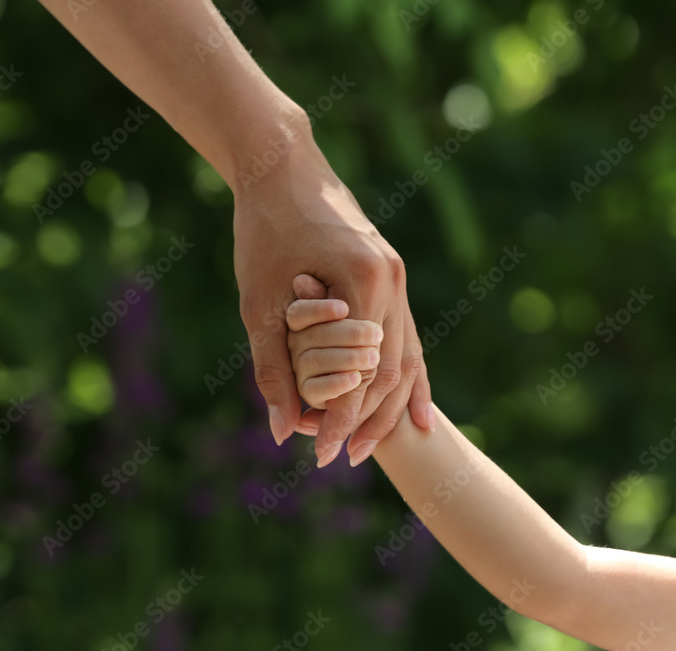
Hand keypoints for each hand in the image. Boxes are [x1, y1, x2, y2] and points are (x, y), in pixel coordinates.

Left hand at [232, 133, 433, 465]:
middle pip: (391, 371)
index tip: (319, 454)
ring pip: (406, 356)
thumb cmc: (264, 230)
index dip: (339, 419)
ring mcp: (398, 277)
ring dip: (389, 405)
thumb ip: (274, 369)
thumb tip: (283, 429)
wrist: (283, 167)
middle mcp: (393, 281)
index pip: (360, 374)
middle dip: (368, 420)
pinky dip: (409, 375)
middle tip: (343, 459)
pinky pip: (408, 336)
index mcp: (364, 284)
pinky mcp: (393, 274)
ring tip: (372, 446)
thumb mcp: (259, 304)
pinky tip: (416, 410)